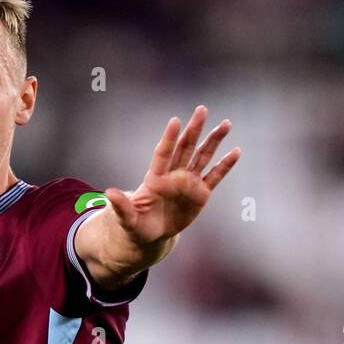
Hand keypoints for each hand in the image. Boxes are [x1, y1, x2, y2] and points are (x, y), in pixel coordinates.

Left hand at [104, 105, 239, 248]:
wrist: (151, 234)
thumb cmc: (136, 224)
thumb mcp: (127, 219)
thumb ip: (121, 206)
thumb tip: (108, 193)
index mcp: (155, 178)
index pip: (163, 153)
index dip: (169, 138)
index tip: (175, 121)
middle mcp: (173, 175)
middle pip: (185, 147)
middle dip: (194, 129)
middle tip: (202, 109)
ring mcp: (188, 182)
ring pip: (202, 156)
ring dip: (214, 140)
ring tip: (225, 124)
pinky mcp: (200, 194)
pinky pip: (214, 177)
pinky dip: (225, 165)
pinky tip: (236, 152)